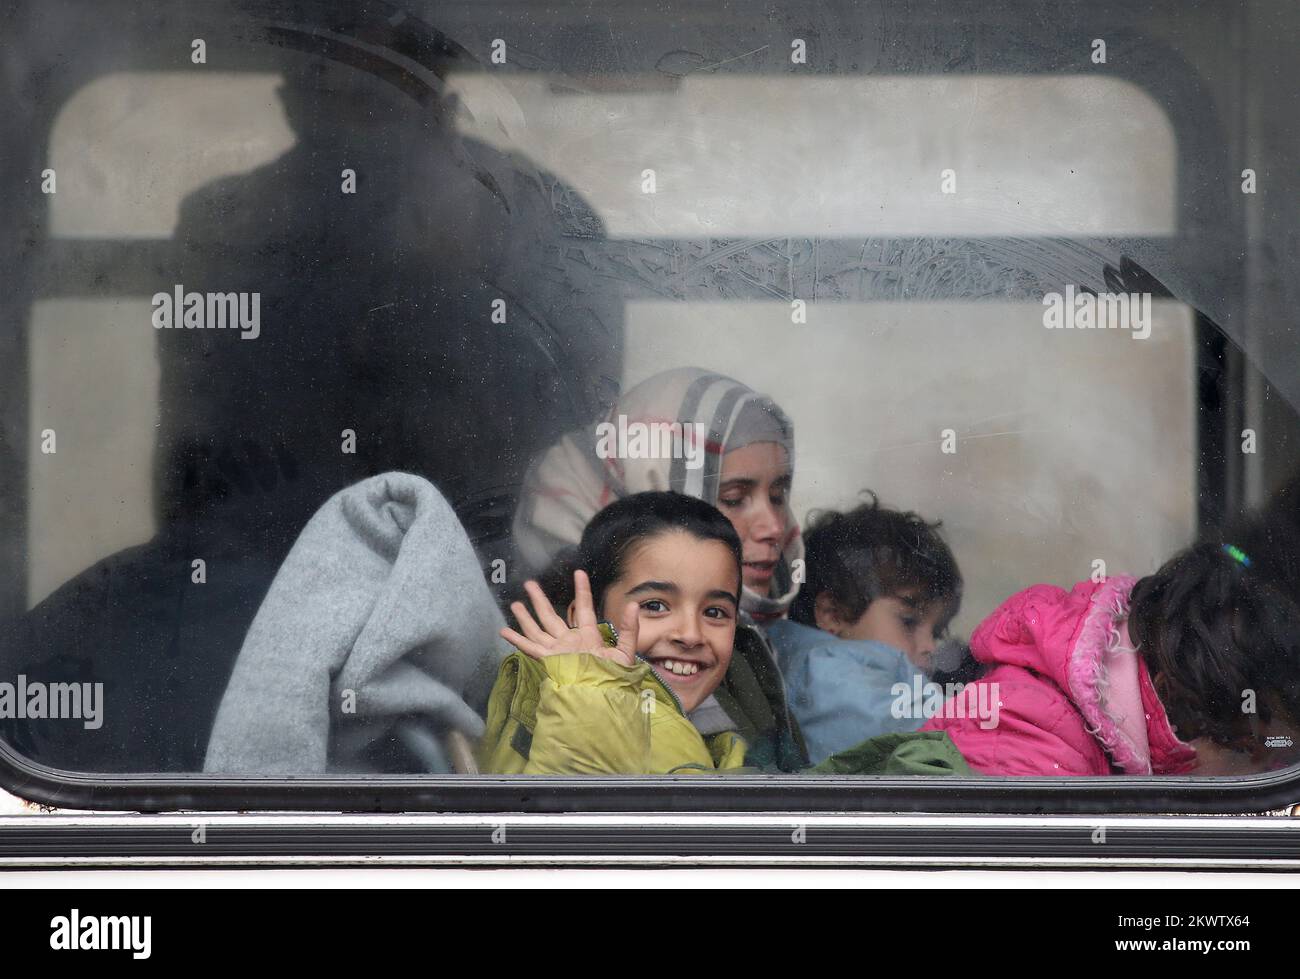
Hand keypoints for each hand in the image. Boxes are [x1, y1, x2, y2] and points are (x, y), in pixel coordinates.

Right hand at [500, 569, 639, 667]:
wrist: (602, 697)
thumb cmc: (615, 678)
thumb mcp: (625, 651)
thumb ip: (628, 628)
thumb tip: (633, 604)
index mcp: (588, 636)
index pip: (583, 608)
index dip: (582, 590)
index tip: (579, 573)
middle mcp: (569, 641)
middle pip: (551, 616)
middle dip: (540, 600)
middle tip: (529, 584)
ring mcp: (557, 651)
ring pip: (537, 629)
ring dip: (526, 617)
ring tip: (515, 603)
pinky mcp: (548, 661)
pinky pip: (530, 648)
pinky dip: (517, 640)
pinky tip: (504, 631)